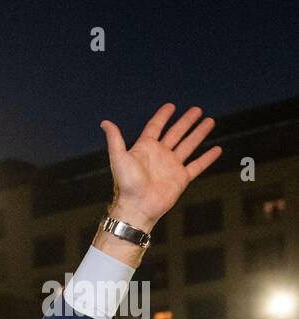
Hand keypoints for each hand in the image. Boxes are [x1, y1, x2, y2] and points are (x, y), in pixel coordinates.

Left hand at [101, 104, 221, 231]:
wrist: (137, 207)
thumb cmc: (126, 185)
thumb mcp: (119, 158)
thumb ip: (115, 139)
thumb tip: (105, 123)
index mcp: (145, 148)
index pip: (155, 127)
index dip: (162, 116)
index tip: (171, 106)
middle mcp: (159, 155)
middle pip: (176, 133)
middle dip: (186, 121)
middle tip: (197, 109)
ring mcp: (171, 166)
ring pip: (189, 145)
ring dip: (198, 133)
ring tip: (209, 121)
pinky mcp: (181, 178)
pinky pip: (197, 165)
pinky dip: (207, 158)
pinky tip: (217, 149)